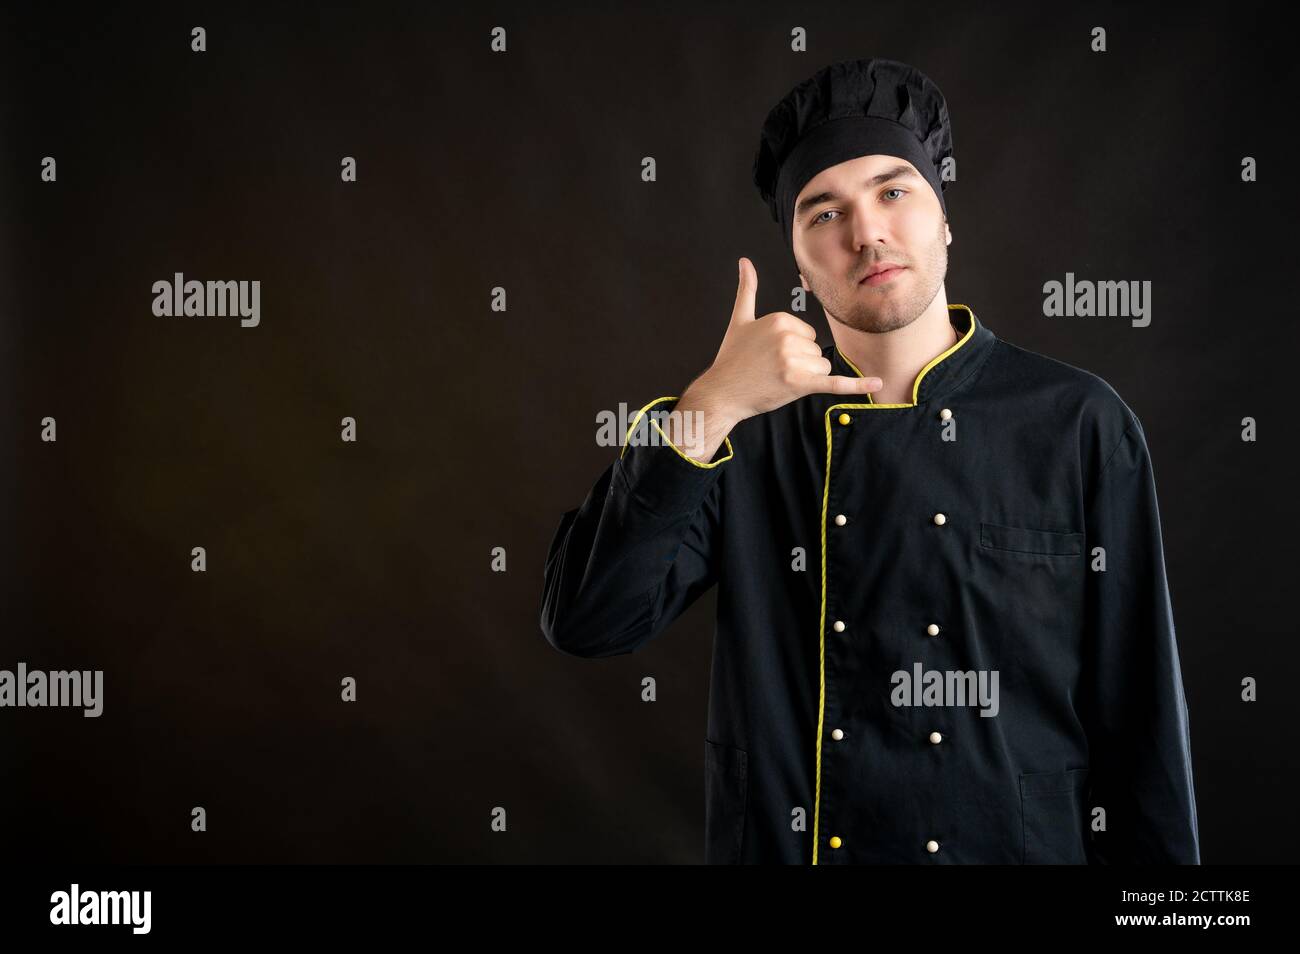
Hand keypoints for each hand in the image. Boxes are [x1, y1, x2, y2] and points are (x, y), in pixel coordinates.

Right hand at [686, 257, 882, 423]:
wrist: (722, 393)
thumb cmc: (731, 358)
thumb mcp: (740, 320)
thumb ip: (748, 289)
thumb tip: (745, 261)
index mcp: (780, 319)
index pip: (809, 334)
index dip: (793, 348)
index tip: (770, 355)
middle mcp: (788, 337)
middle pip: (816, 351)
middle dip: (800, 364)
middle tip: (772, 370)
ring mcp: (793, 362)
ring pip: (822, 368)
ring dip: (804, 378)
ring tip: (777, 380)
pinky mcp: (799, 384)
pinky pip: (834, 382)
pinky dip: (856, 385)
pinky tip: (876, 382)